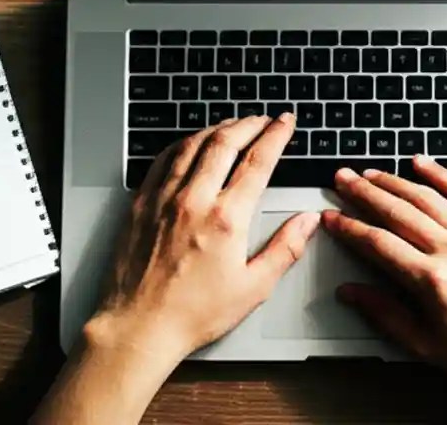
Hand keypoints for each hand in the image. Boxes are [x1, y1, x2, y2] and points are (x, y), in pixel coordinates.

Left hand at [86, 114, 319, 360]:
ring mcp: (164, 198)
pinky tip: (191, 143)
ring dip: (217, 128)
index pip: (258, 161)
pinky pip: (163, 159)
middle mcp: (194, 200)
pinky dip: (182, 143)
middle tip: (263, 118)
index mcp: (227, 218)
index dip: (276, 135)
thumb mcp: (253, 288)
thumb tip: (308, 222)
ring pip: (193, 144)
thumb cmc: (192, 313)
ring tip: (232, 124)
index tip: (285, 123)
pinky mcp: (141, 204)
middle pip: (225, 142)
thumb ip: (285, 248)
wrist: (139, 327)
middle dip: (249, 123)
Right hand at [323, 157, 446, 387]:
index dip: (348, 228)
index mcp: (431, 281)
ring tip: (369, 173)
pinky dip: (440, 174)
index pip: (377, 244)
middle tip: (341, 179)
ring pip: (425, 197)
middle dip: (363, 193)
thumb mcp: (428, 346)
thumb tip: (351, 293)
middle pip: (396, 211)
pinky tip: (420, 163)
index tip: (330, 218)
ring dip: (393, 181)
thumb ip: (385, 316)